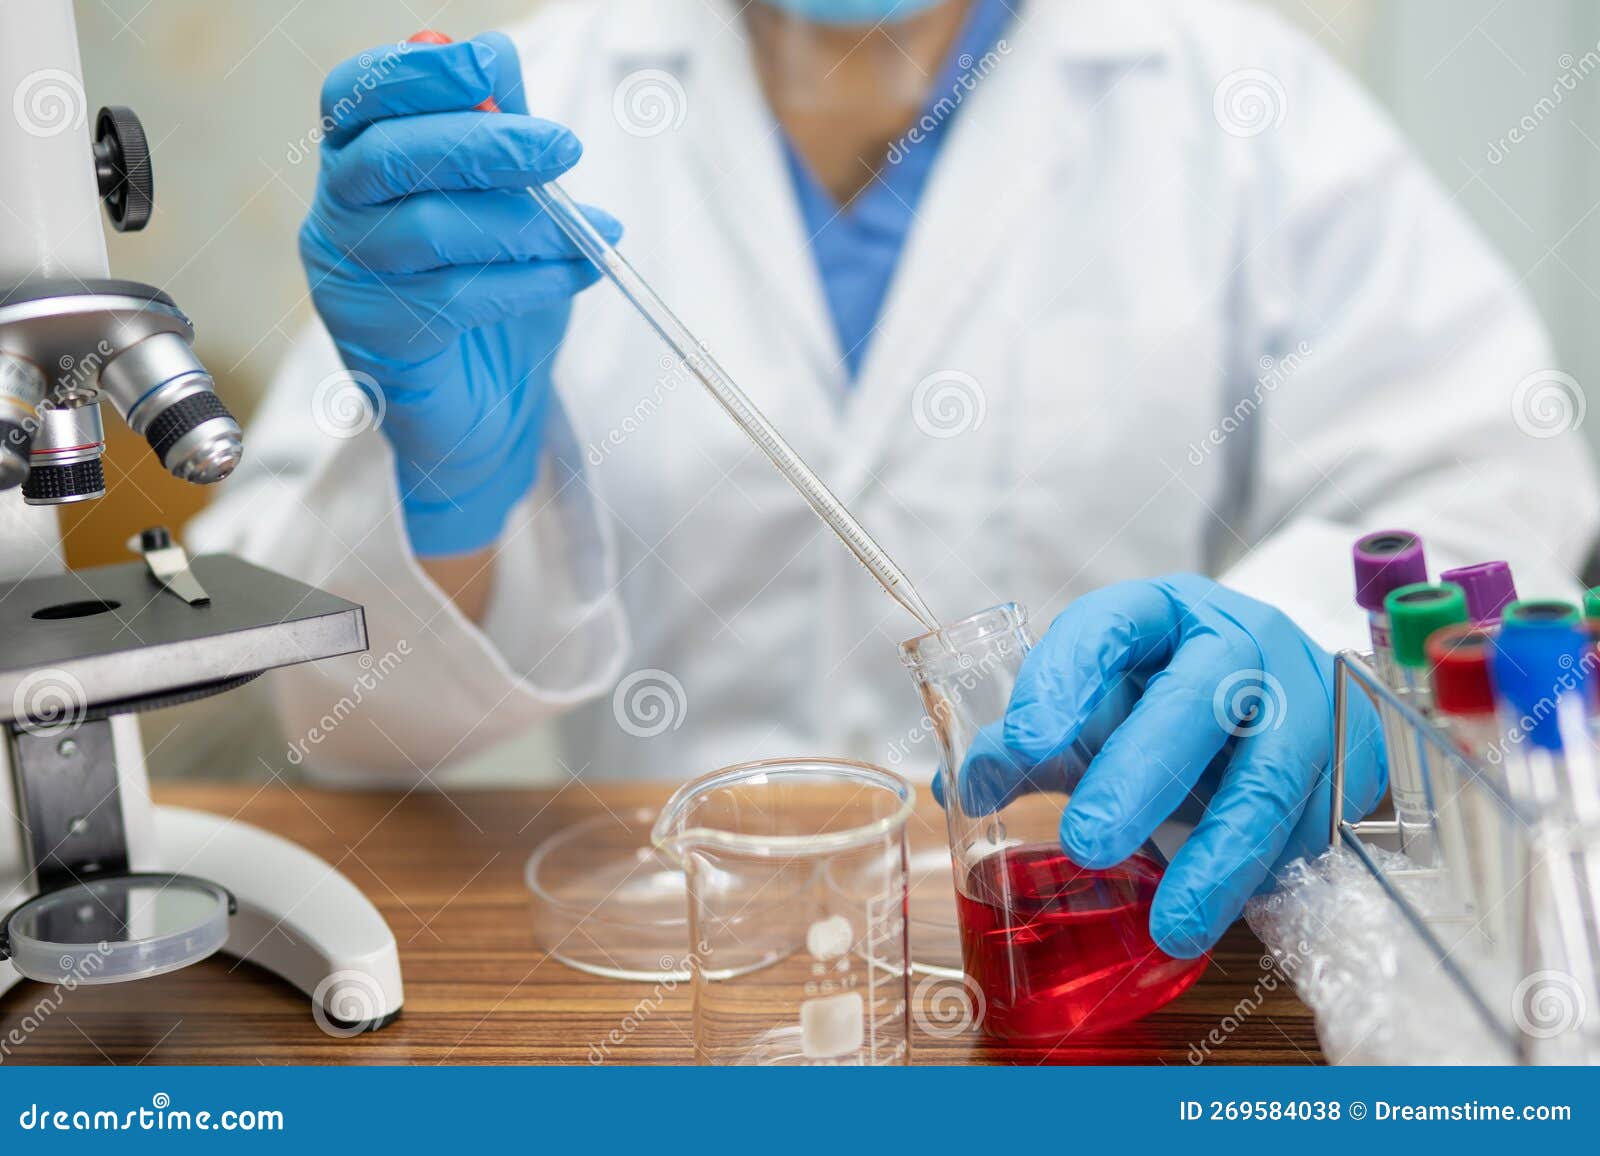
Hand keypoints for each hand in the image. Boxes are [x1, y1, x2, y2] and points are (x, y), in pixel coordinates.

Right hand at [299, 33, 620, 555]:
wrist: (484, 406)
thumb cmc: (490, 288)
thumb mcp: (504, 198)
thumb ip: (497, 132)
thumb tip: (498, 61)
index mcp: (359, 157)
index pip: (360, 94)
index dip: (417, 73)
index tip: (488, 66)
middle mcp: (338, 210)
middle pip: (391, 156)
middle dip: (486, 145)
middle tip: (565, 149)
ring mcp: (347, 276)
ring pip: (429, 230)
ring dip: (523, 225)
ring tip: (589, 232)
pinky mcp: (376, 337)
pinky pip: (457, 297)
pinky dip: (530, 280)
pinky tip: (578, 271)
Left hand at [944, 575, 1383, 957]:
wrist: (1286, 692)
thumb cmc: (1171, 697)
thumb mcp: (1101, 706)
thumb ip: (1033, 744)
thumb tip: (964, 787)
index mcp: (1161, 613)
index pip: (1109, 624)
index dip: (1064, 678)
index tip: (1024, 741)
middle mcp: (1238, 640)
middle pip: (1196, 699)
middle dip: (1140, 774)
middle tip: (1085, 843)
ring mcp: (1306, 693)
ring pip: (1269, 773)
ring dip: (1220, 855)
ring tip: (1171, 924)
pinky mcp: (1355, 750)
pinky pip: (1319, 819)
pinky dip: (1275, 871)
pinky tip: (1238, 907)